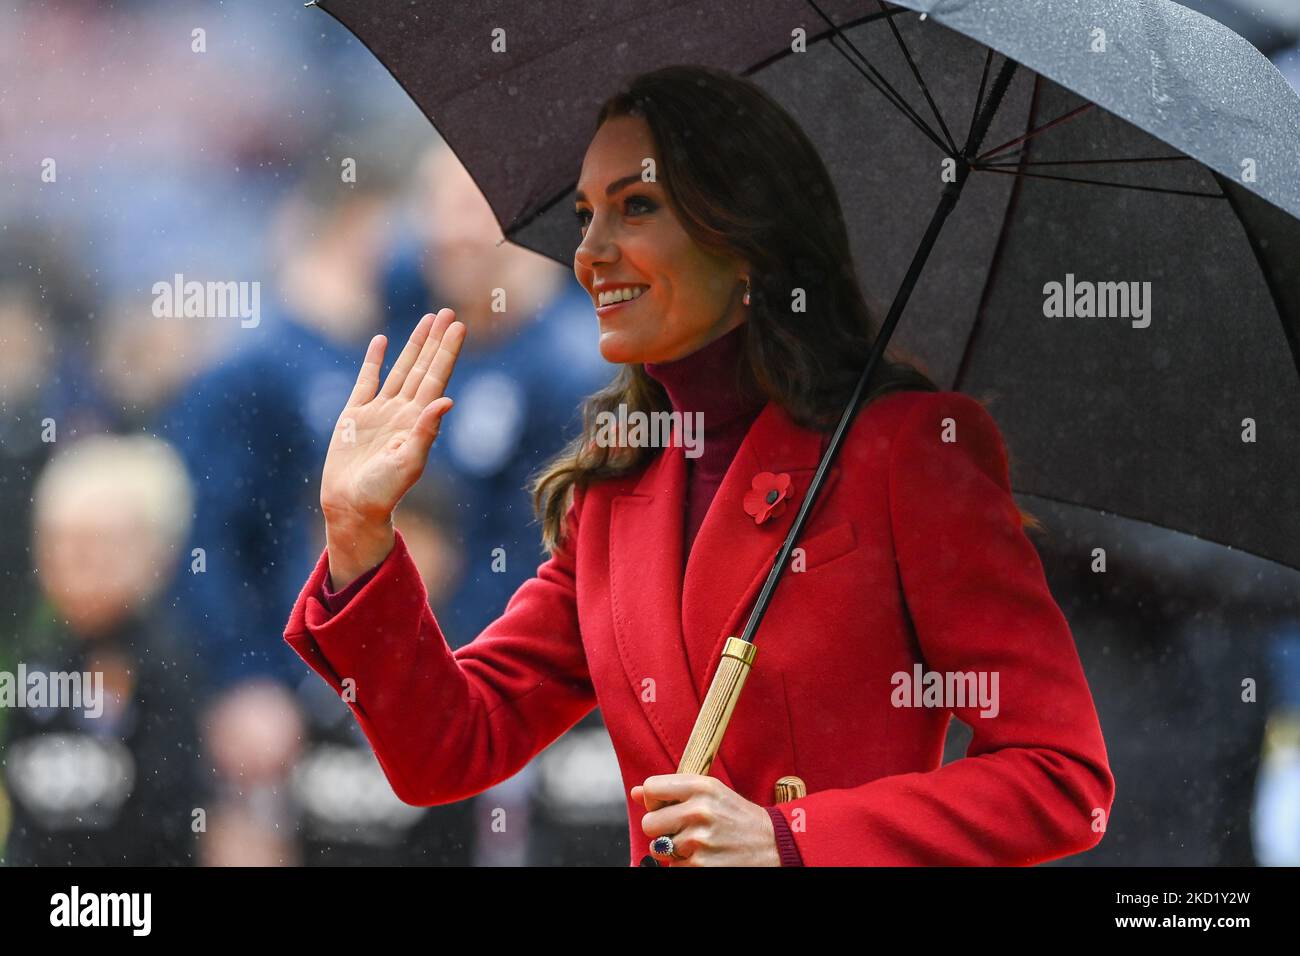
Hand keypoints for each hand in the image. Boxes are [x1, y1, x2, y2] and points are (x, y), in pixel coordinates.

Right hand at [320, 309, 465, 586]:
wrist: (351, 506)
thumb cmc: (383, 491)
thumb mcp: (409, 462)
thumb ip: (427, 431)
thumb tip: (447, 401)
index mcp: (418, 420)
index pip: (437, 377)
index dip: (447, 352)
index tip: (459, 327)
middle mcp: (403, 411)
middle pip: (423, 367)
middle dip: (435, 340)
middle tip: (449, 312)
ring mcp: (379, 411)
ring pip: (400, 369)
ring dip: (413, 345)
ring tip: (426, 320)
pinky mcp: (355, 415)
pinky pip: (366, 380)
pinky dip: (373, 360)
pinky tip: (381, 341)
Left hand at [632, 774, 780, 866]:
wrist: (773, 844)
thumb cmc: (737, 816)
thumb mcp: (711, 792)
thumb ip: (673, 790)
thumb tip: (636, 792)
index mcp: (702, 786)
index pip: (651, 788)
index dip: (654, 800)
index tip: (667, 806)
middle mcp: (699, 810)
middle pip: (648, 822)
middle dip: (660, 829)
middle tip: (682, 829)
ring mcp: (699, 839)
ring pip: (659, 848)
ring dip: (674, 849)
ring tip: (699, 843)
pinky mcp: (701, 865)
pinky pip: (672, 866)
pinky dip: (684, 865)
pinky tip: (704, 856)